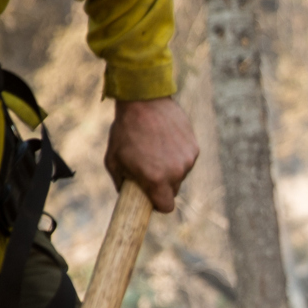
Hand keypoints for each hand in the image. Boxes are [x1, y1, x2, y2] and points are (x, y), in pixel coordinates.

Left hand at [106, 97, 197, 212]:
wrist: (144, 100)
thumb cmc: (125, 131)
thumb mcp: (113, 160)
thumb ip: (122, 183)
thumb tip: (128, 195)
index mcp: (155, 179)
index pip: (166, 207)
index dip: (158, 204)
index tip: (152, 196)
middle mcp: (175, 172)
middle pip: (173, 190)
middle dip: (162, 184)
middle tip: (150, 168)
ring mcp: (187, 159)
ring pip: (180, 174)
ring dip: (171, 167)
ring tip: (156, 148)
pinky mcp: (194, 146)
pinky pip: (186, 159)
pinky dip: (178, 154)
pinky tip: (165, 140)